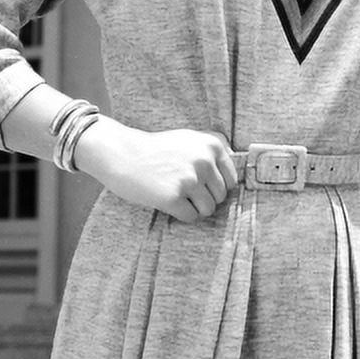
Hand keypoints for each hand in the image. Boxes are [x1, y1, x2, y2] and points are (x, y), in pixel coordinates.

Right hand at [74, 121, 238, 222]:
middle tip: (181, 189)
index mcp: (212, 146)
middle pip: (220, 197)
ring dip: (193, 208)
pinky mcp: (174, 197)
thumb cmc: (156, 151)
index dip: (214, 187)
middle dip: (203, 198)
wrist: (122, 154)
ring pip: (208, 210)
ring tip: (175, 195)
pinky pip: (190, 217)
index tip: (197, 183)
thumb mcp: (189, 140)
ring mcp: (189, 179)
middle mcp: (204, 161)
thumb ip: (213, 155)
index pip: (231, 181)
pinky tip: (166, 200)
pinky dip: (180, 214)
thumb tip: (237, 182)